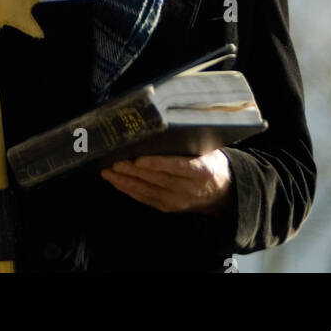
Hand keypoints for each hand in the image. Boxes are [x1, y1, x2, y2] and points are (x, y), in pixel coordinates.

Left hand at [100, 150, 232, 213]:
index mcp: (201, 171)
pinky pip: (146, 199)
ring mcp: (177, 200)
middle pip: (158, 179)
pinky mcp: (168, 207)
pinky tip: (117, 182)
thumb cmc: (210, 162)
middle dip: (134, 171)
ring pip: (148, 191)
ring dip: (126, 182)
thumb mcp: (207, 149)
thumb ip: (189, 141)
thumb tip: (164, 123)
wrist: (222, 192)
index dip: (157, 164)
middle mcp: (188, 188)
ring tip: (108, 172)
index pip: (177, 167)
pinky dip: (130, 190)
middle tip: (115, 162)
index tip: (139, 159)